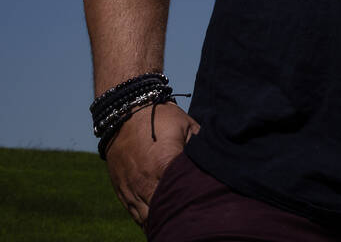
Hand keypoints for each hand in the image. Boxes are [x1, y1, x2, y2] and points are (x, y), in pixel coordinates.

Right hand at [104, 102, 199, 225]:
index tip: (205, 212)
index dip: (194, 207)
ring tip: (177, 229)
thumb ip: (201, 148)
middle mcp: (145, 183)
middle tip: (193, 224)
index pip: (182, 196)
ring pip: (147, 218)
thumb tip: (218, 165)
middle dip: (177, 220)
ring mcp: (130, 189)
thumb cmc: (161, 117)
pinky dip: (147, 220)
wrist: (124, 112)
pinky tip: (159, 225)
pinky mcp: (121, 191)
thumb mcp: (188, 126)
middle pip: (163, 213)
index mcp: (164, 167)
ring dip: (161, 224)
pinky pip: (134, 214)